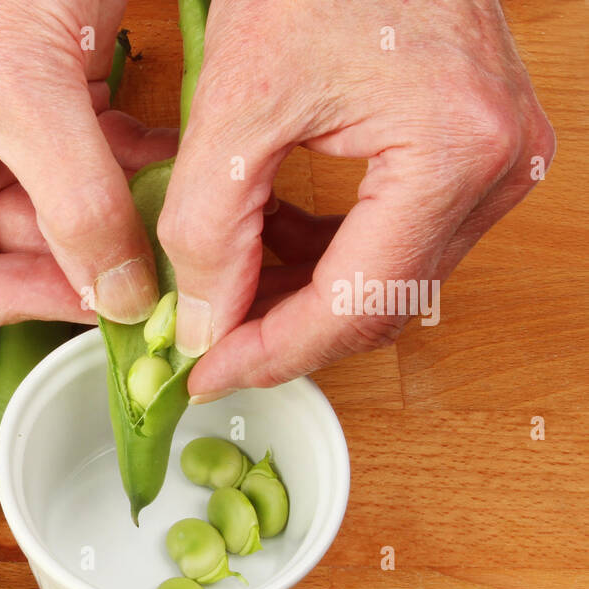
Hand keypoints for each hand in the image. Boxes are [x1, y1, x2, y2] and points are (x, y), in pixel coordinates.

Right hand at [0, 0, 174, 332]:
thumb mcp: (26, 94)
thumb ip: (74, 206)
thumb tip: (121, 300)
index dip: (24, 301)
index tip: (99, 298)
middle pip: (18, 258)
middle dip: (88, 263)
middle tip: (159, 271)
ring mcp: (3, 139)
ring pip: (67, 222)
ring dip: (125, 225)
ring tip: (177, 219)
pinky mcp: (56, 110)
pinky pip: (99, 173)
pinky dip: (140, 177)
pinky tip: (180, 169)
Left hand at [161, 0, 554, 400]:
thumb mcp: (234, 104)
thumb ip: (206, 229)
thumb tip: (199, 326)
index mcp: (453, 153)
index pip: (356, 306)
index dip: (271, 354)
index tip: (204, 374)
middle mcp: (498, 167)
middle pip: (381, 306)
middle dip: (287, 335)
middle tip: (207, 347)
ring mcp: (498, 161)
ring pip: (390, 283)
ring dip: (305, 300)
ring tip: (226, 300)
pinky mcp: (475, 150)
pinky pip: (400, 240)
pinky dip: (331, 258)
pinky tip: (269, 250)